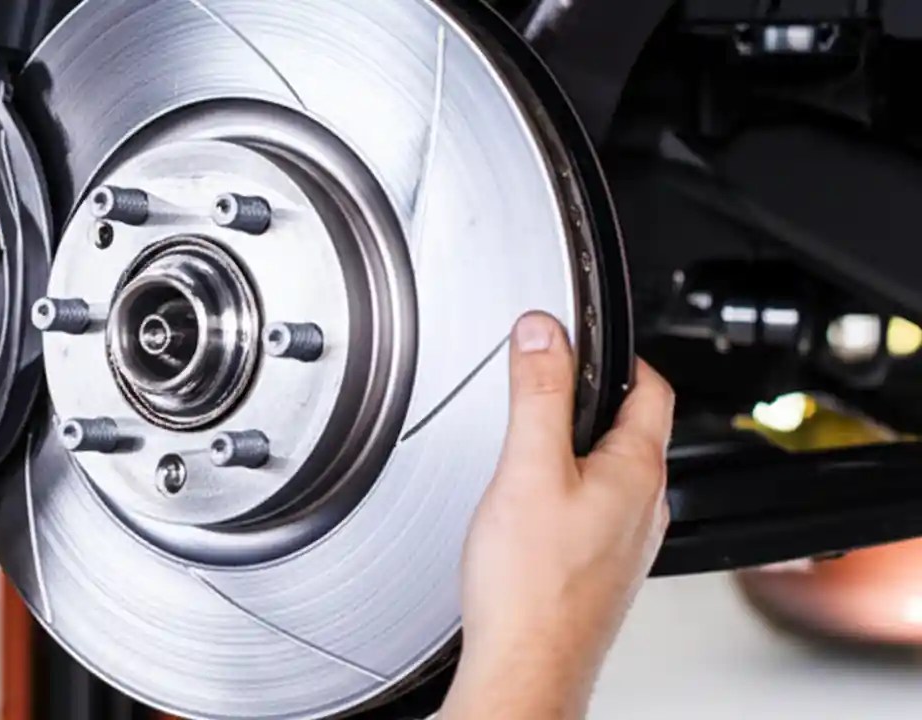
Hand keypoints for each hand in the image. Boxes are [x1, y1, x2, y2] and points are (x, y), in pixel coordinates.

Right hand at [443, 312, 674, 719]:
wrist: (526, 666)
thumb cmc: (533, 586)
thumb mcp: (528, 469)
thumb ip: (537, 394)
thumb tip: (543, 332)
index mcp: (638, 472)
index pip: (650, 387)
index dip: (617, 353)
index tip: (581, 339)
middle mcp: (644, 508)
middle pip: (630, 428)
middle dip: (588, 398)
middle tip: (543, 384)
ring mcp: (626, 542)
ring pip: (610, 472)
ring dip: (575, 446)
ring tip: (530, 441)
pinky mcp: (601, 568)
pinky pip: (594, 510)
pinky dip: (566, 490)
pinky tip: (530, 505)